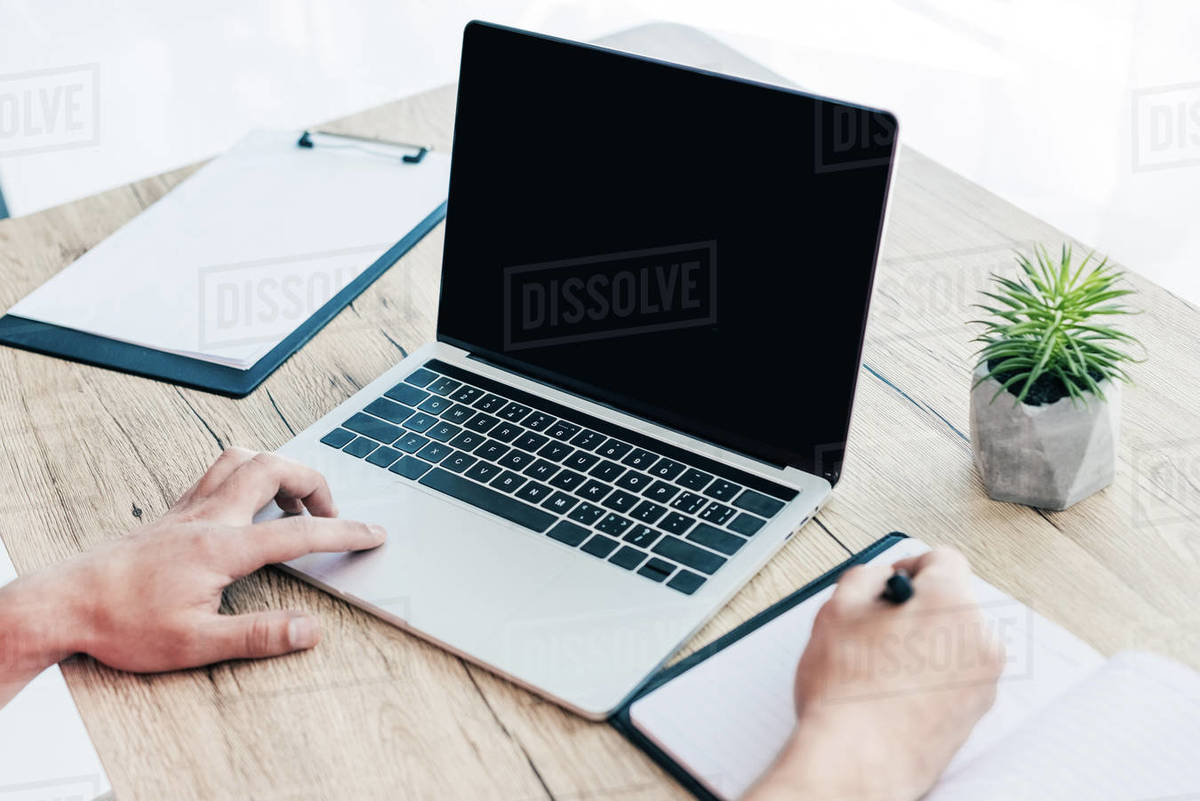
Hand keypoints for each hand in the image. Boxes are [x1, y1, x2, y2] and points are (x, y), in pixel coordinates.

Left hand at [0, 449, 384, 703]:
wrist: (65, 604)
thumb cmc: (122, 624)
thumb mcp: (195, 644)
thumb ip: (259, 635)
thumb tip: (309, 631)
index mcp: (221, 548)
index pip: (299, 533)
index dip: (343, 532)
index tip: (372, 534)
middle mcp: (208, 517)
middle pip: (274, 469)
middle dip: (315, 484)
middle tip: (330, 514)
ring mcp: (188, 509)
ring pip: (243, 459)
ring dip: (279, 471)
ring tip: (293, 504)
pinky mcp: (172, 513)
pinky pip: (218, 473)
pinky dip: (247, 476)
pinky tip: (248, 506)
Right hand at [744, 548, 1003, 800]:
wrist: (858, 760)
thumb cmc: (847, 694)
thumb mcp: (837, 609)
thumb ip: (865, 576)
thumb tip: (880, 578)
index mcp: (950, 601)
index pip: (943, 559)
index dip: (909, 565)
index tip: (891, 583)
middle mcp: (979, 636)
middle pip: (952, 600)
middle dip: (917, 608)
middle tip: (877, 627)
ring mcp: (983, 677)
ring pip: (955, 639)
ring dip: (926, 642)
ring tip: (883, 666)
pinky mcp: (977, 711)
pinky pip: (958, 674)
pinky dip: (934, 676)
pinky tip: (896, 690)